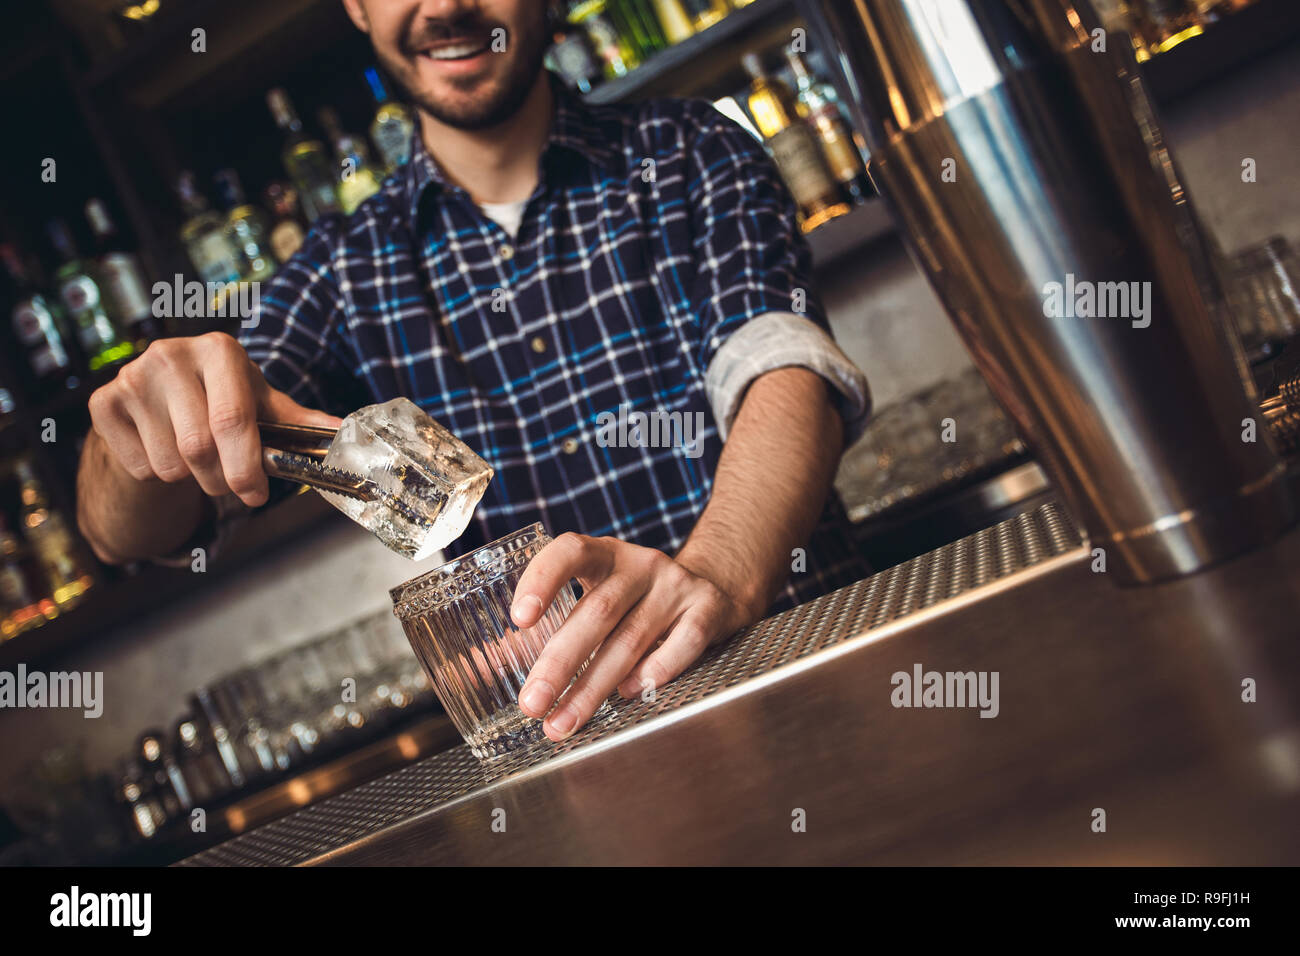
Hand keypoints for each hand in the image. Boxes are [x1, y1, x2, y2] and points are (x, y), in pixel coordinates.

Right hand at [88, 331, 342, 507]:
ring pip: (169, 463)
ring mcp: (132, 376)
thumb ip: (300, 423)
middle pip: (199, 447)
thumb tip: (344, 435)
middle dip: (221, 480)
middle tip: (231, 486)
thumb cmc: (225, 401)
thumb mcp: (264, 406)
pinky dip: (156, 474)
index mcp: (220, 350)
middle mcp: (171, 354)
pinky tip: (163, 451)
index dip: (247, 466)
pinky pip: (138, 466)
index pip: (233, 419)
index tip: (256, 495)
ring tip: (198, 461)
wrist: (162, 399)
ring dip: (191, 479)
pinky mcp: (102, 402)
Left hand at [510, 533, 759, 740]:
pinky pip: (682, 643)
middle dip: (560, 662)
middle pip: (597, 612)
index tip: (519, 619)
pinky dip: (654, 672)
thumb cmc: (637, 603)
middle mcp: (640, 565)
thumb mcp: (600, 597)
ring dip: (594, 687)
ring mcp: (676, 586)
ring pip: (631, 639)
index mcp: (604, 556)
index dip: (543, 580)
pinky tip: (629, 695)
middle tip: (533, 703)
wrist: (713, 589)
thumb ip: (559, 626)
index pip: (571, 552)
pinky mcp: (707, 609)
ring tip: (564, 721)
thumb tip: (500, 670)